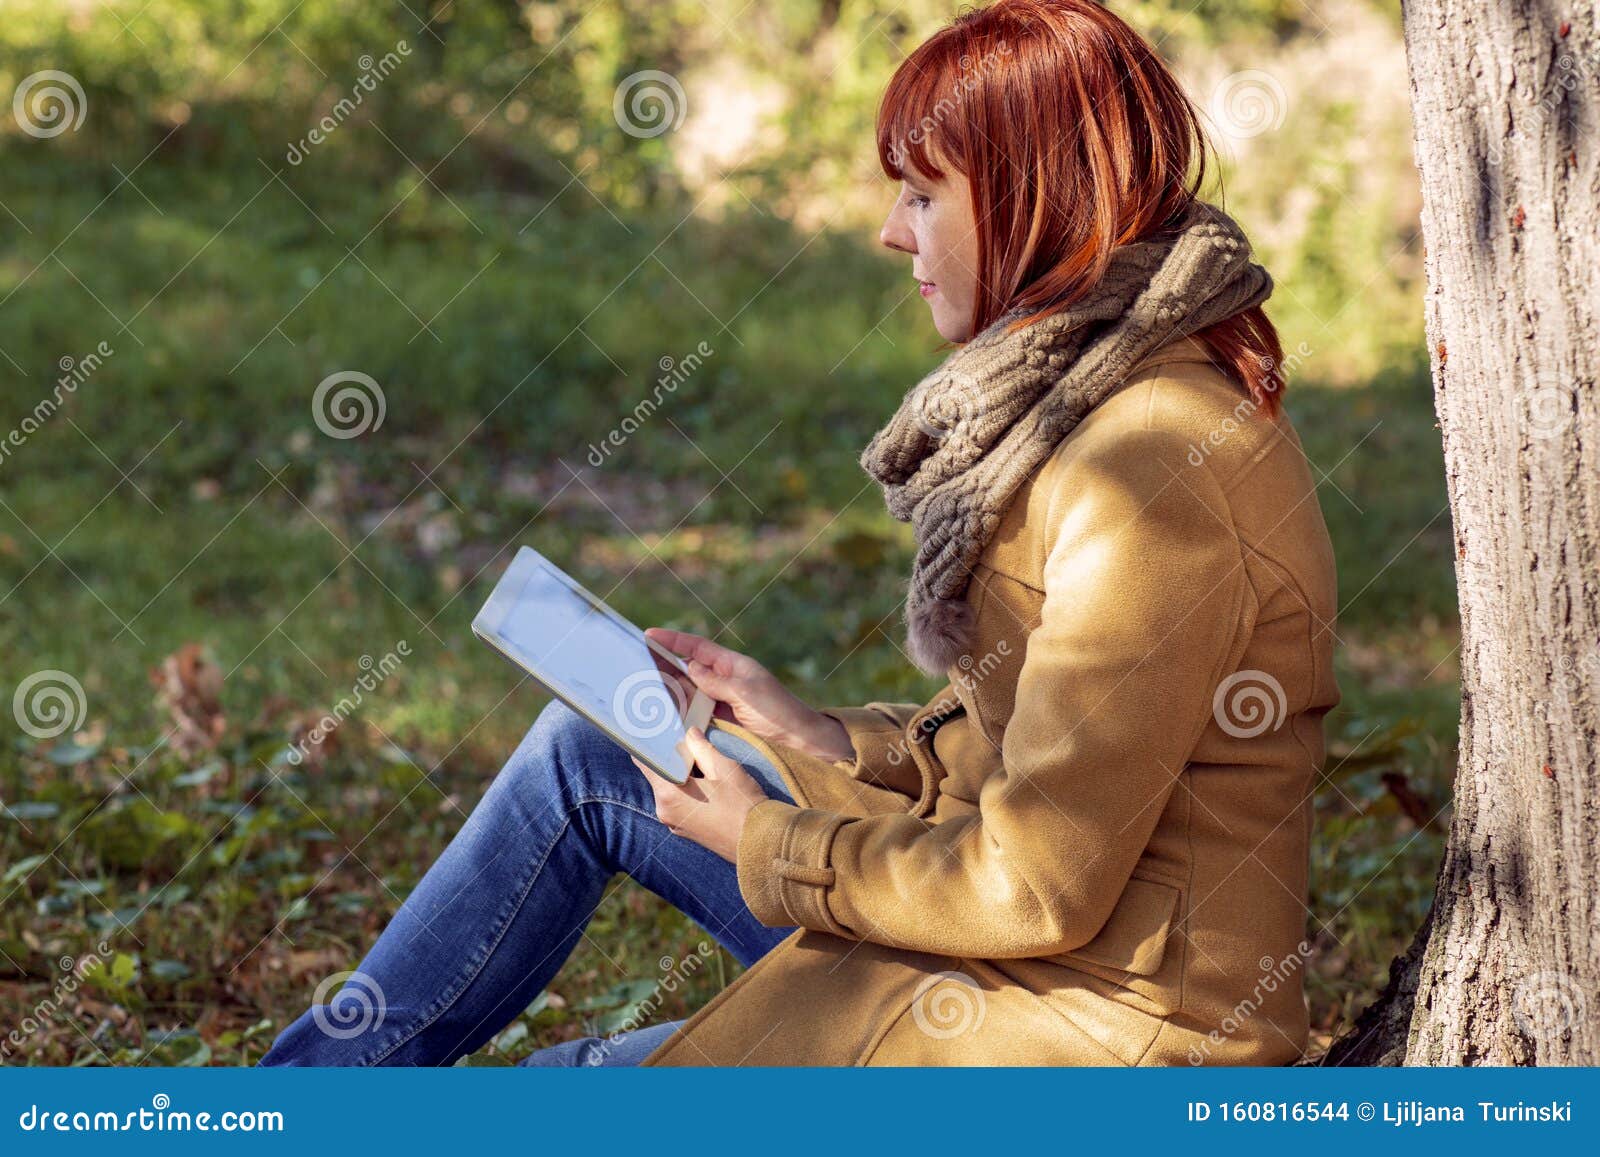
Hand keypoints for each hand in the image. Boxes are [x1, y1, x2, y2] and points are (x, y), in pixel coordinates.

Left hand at [631, 727, 769, 862]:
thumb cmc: (742, 805)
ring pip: (671, 789)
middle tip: (688, 740)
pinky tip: (708, 783)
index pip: (646, 762)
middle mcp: (665, 812)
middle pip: (660, 775)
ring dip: (683, 774)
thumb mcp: (724, 769)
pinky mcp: (687, 831)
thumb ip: (701, 748)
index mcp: (668, 795)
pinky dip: (688, 790)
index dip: (651, 743)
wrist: (760, 843)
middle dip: (673, 758)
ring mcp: (675, 824)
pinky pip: (680, 803)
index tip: (657, 729)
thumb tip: (689, 734)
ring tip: (703, 762)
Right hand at [644, 627, 853, 761]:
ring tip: (642, 685)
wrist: (798, 741)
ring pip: (688, 690)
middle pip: (688, 667)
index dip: (673, 640)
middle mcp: (725, 679)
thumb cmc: (778, 711)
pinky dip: (679, 710)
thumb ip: (716, 681)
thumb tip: (690, 666)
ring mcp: (722, 700)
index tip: (648, 635)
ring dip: (667, 688)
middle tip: (635, 660)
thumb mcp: (746, 693)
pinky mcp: (721, 719)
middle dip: (663, 662)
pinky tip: (663, 711)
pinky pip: (695, 711)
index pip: (697, 647)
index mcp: (734, 665)